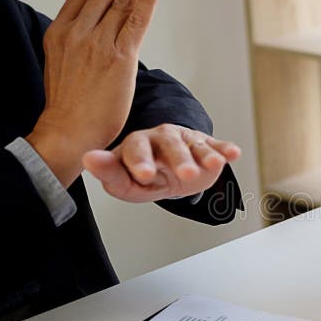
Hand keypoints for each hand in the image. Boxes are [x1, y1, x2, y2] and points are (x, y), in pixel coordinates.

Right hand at [27, 0, 162, 186]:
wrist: (70, 130)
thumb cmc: (68, 106)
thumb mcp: (60, 65)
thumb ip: (74, 45)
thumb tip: (92, 35)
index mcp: (59, 33)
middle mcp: (77, 33)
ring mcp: (99, 43)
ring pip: (122, 2)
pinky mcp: (120, 57)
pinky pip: (137, 19)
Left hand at [82, 124, 240, 202]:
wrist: (169, 170)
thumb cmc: (145, 175)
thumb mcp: (125, 182)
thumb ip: (110, 173)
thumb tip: (88, 158)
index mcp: (138, 144)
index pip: (136, 149)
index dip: (141, 161)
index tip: (144, 175)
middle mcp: (162, 138)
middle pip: (170, 146)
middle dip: (179, 159)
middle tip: (186, 174)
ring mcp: (186, 140)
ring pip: (195, 146)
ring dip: (205, 155)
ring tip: (213, 166)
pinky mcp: (206, 145)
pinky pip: (216, 145)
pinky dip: (225, 149)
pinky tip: (233, 153)